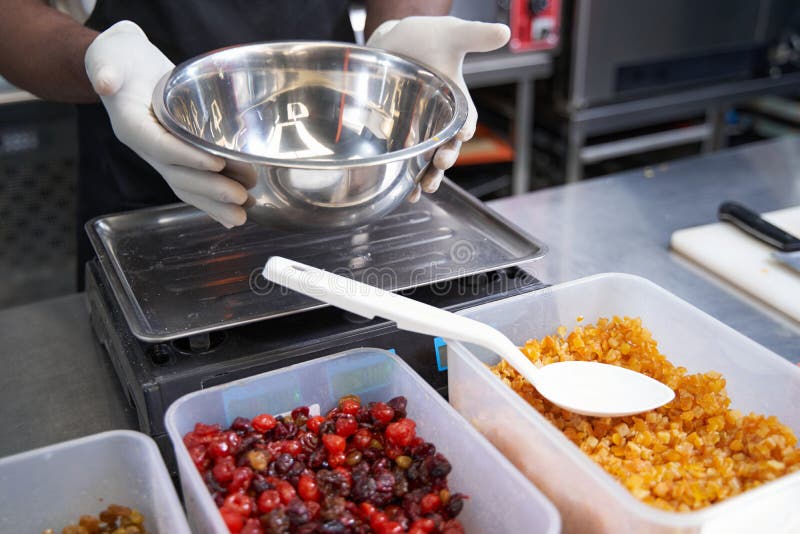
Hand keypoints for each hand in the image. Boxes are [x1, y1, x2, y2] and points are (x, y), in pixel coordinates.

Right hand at [84, 21, 247, 227]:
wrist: (123, 66)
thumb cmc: (118, 59)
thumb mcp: (107, 57)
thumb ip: (105, 69)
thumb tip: (105, 82)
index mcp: (130, 126)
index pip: (161, 146)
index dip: (188, 157)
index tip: (218, 163)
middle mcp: (146, 147)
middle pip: (178, 175)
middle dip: (210, 189)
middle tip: (240, 198)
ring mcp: (161, 155)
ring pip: (188, 185)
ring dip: (216, 202)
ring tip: (244, 212)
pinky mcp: (176, 155)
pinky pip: (194, 182)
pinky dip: (213, 200)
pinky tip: (234, 213)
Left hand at [367, 16, 509, 200]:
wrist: (396, 43)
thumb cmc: (429, 38)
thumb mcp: (452, 34)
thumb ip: (475, 35)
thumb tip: (502, 33)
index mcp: (457, 101)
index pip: (466, 119)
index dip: (465, 127)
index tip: (462, 133)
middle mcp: (442, 120)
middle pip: (449, 146)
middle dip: (447, 156)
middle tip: (442, 162)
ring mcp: (422, 130)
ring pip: (430, 160)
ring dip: (430, 175)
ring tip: (426, 187)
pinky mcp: (402, 136)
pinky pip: (408, 161)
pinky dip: (408, 178)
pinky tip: (407, 192)